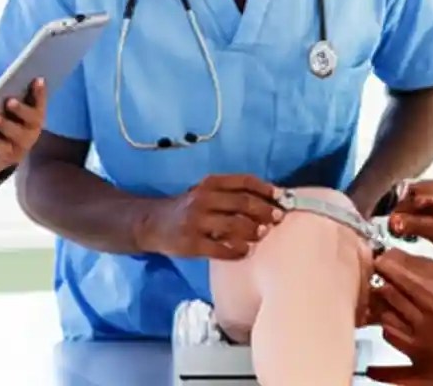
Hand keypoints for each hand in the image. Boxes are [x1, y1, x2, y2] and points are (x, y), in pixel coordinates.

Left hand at [0, 78, 46, 179]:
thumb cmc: (2, 128)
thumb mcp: (7, 113)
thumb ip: (11, 100)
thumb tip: (8, 79)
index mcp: (34, 116)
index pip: (40, 102)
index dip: (40, 92)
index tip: (37, 79)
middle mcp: (31, 131)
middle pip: (31, 119)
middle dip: (21, 109)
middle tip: (9, 102)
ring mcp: (21, 146)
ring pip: (16, 134)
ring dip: (5, 125)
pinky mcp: (7, 158)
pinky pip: (0, 148)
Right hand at [146, 174, 285, 259]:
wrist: (152, 223)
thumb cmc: (188, 208)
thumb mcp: (206, 192)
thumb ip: (231, 194)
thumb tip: (269, 200)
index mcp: (210, 183)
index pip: (243, 181)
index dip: (265, 189)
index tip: (280, 197)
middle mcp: (203, 199)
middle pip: (243, 203)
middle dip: (265, 211)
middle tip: (277, 218)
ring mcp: (196, 222)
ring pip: (235, 225)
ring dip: (254, 230)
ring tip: (262, 234)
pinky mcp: (192, 244)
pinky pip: (221, 249)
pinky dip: (237, 251)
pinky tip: (245, 251)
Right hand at [387, 178, 432, 261]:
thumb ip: (413, 225)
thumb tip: (392, 221)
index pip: (409, 190)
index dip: (398, 205)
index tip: (390, 219)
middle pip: (409, 197)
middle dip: (401, 213)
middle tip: (395, 229)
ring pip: (412, 206)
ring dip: (405, 219)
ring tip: (402, 233)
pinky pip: (417, 213)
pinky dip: (412, 223)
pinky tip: (410, 234)